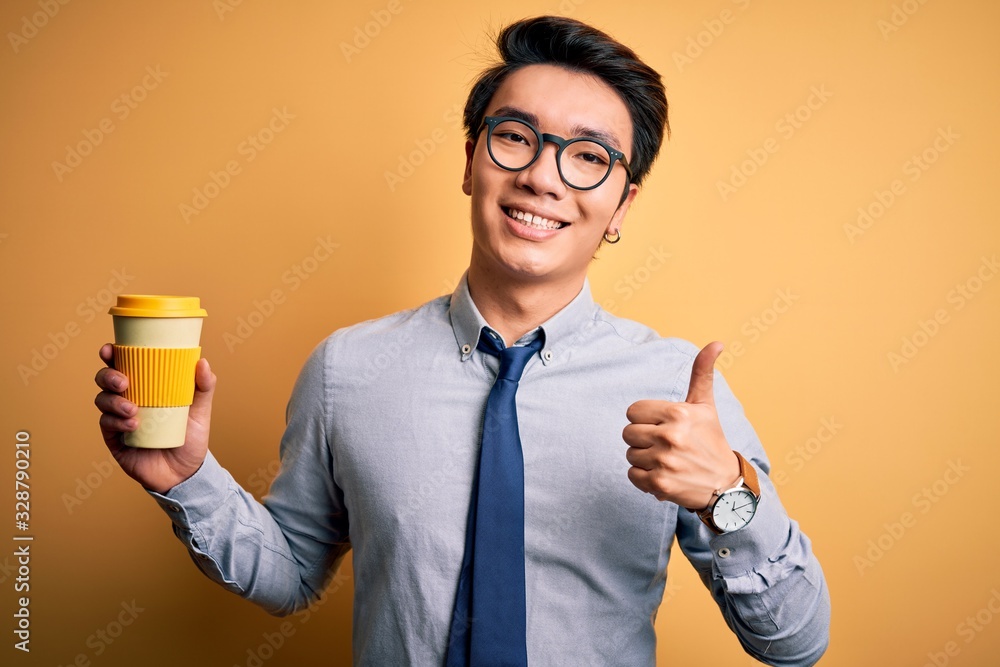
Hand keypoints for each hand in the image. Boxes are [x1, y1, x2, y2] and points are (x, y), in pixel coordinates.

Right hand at [94, 343, 216, 493]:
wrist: (185, 473)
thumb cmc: (190, 438)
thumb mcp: (200, 411)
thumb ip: (203, 387)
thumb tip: (202, 362)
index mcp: (145, 387)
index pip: (123, 365)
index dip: (112, 354)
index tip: (110, 349)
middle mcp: (128, 399)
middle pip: (105, 379)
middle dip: (109, 376)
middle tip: (124, 382)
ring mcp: (118, 418)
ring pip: (102, 400)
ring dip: (113, 401)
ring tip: (133, 410)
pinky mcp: (114, 439)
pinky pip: (106, 424)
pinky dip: (117, 422)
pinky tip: (132, 425)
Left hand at [622, 341, 740, 508]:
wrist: (725, 484)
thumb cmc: (711, 440)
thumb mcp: (705, 405)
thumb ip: (702, 373)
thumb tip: (715, 343)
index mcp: (678, 413)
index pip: (633, 411)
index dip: (644, 419)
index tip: (662, 426)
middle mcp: (670, 436)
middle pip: (628, 433)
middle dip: (643, 439)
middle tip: (665, 444)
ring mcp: (664, 461)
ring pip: (630, 454)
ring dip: (644, 459)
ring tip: (666, 460)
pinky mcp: (660, 484)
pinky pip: (632, 475)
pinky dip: (644, 477)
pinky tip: (663, 474)